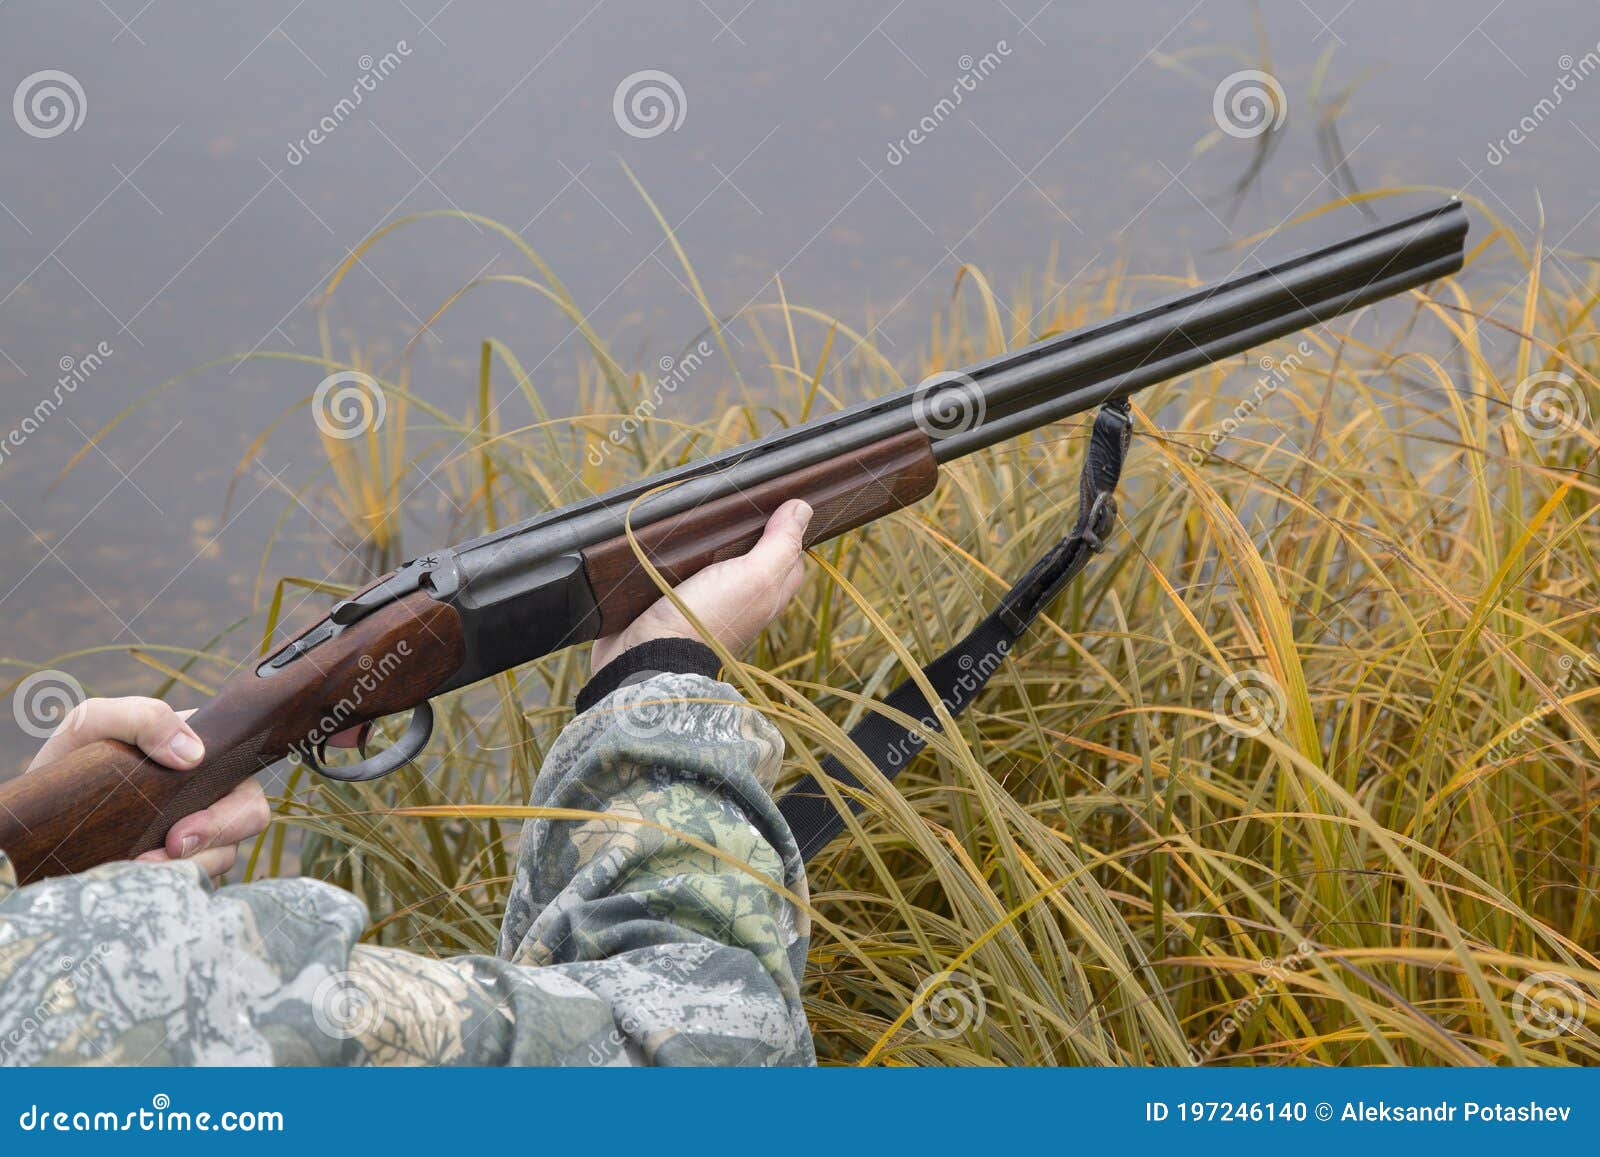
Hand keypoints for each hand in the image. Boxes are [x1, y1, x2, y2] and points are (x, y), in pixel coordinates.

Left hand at [27, 697, 270, 879]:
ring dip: (189, 866)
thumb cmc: (70, 760)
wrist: (35, 816)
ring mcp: (195, 835)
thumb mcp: (95, 722)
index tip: (185, 826)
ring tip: (138, 868)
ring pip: (225, 855)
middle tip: (172, 846)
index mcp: (202, 755)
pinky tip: (135, 879)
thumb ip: (143, 717)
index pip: (246, 772)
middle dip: (218, 835)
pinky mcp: (177, 867)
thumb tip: (193, 755)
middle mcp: (209, 794)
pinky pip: (196, 882)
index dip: (234, 804)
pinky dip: (170, 884)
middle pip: (250, 816)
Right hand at [591, 499, 812, 673]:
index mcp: (769, 596)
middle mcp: (744, 600)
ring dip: (713, 540)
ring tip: (705, 511)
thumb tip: (804, 508)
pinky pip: (688, 571)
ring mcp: (710, 601)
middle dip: (751, 529)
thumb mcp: (755, 577)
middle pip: (757, 556)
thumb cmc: (708, 618)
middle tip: (737, 499)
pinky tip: (677, 537)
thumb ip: (780, 546)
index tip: (774, 501)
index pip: (790, 557)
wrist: (649, 654)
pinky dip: (685, 554)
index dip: (787, 529)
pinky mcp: (677, 601)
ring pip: (720, 561)